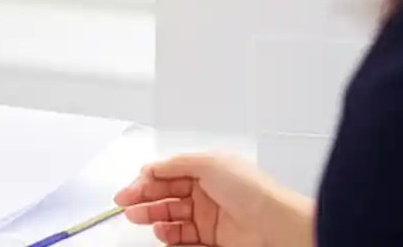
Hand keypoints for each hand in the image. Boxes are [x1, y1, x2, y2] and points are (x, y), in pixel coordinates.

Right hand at [113, 153, 313, 246]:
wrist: (276, 225)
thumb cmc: (251, 190)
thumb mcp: (209, 163)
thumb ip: (176, 164)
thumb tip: (152, 167)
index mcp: (206, 170)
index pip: (168, 174)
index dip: (146, 181)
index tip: (130, 190)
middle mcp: (206, 193)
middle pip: (167, 195)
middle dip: (144, 199)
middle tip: (127, 206)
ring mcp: (209, 217)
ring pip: (172, 217)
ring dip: (154, 217)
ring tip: (142, 219)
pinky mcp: (213, 239)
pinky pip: (184, 239)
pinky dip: (171, 237)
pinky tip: (163, 233)